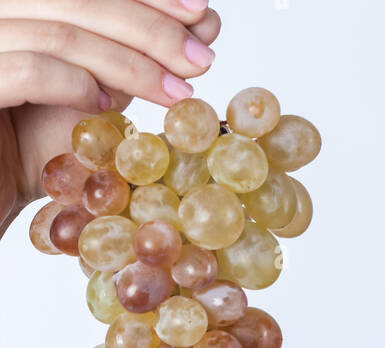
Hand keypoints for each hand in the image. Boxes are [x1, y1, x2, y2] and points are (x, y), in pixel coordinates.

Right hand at [0, 0, 220, 229]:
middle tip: (199, 59)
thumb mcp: (94, 88)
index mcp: (24, 4)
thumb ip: (134, 54)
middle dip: (149, 29)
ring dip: (128, 64)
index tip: (199, 11)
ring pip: (60, 33)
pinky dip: (76, 84)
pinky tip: (107, 106)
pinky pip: (31, 70)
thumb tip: (204, 23)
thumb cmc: (33, 140)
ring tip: (174, 93)